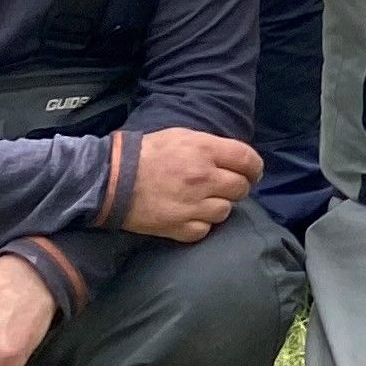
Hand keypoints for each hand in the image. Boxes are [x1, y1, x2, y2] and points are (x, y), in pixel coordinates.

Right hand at [123, 128, 261, 242]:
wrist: (111, 181)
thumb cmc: (147, 153)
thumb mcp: (182, 136)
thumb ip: (210, 146)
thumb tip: (232, 157)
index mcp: (206, 150)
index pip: (248, 160)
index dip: (254, 168)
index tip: (251, 172)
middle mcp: (204, 178)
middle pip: (241, 188)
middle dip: (237, 187)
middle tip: (225, 186)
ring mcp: (193, 205)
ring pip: (225, 211)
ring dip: (219, 206)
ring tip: (204, 200)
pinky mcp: (179, 227)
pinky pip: (205, 229)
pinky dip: (201, 224)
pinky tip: (191, 215)